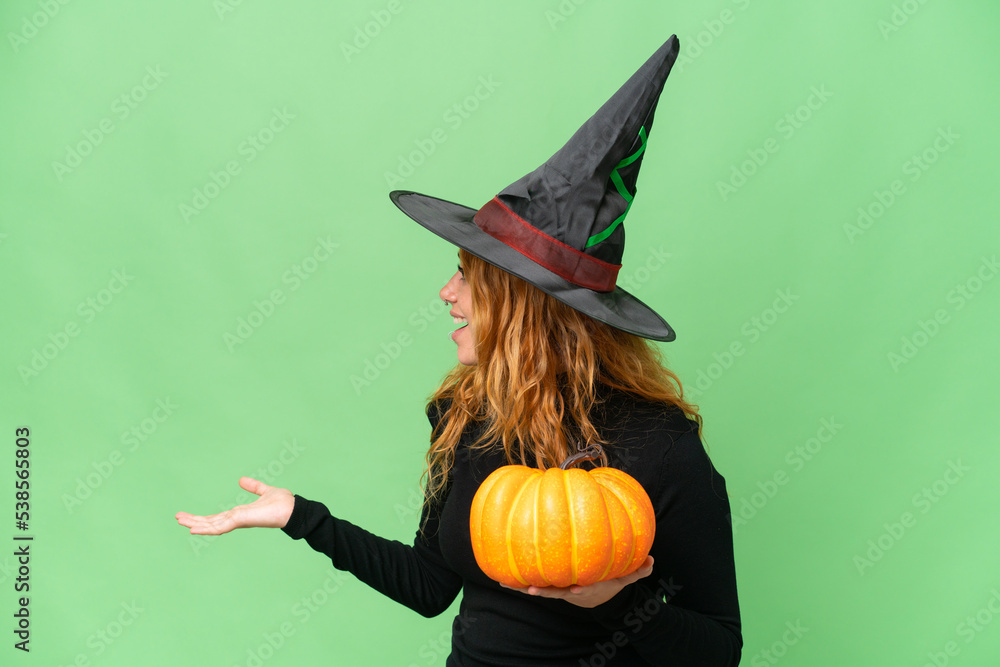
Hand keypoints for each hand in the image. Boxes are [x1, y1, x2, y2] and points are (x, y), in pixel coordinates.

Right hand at [175, 477, 294, 534]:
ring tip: (180, 521)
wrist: (293, 509)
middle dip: (194, 521)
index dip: (202, 518)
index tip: (187, 516)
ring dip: (196, 524)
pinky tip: (194, 530)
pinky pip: (220, 527)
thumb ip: (253, 487)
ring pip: (212, 525)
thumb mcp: (264, 491)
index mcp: (240, 514)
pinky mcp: (241, 520)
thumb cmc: (282, 503)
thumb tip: (242, 480)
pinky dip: (207, 529)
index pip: (217, 517)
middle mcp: (237, 519)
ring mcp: (238, 521)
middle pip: (211, 522)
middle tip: (177, 518)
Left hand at [500, 556, 654, 607]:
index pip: (579, 589)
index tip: (573, 589)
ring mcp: (557, 588)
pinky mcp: (549, 583)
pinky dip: (515, 580)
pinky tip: (499, 575)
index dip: (574, 590)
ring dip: (520, 586)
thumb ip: (639, 570)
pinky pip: (531, 581)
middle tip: (529, 589)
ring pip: (538, 588)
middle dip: (542, 591)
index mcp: (585, 587)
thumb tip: (652, 560)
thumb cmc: (610, 582)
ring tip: (503, 582)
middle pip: (553, 592)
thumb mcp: (626, 578)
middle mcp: (569, 589)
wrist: (598, 596)